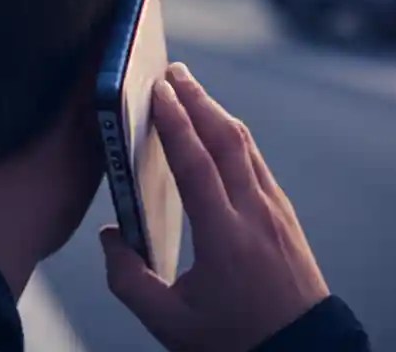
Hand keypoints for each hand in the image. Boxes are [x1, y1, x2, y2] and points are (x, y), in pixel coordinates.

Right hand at [100, 62, 329, 351]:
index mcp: (224, 237)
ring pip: (245, 147)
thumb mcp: (169, 323)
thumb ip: (128, 278)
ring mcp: (275, 212)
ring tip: (190, 89)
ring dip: (216, 112)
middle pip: (226, 141)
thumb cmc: (233, 341)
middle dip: (197, 100)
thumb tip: (111, 235)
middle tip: (171, 71)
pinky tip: (218, 131)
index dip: (175, 123)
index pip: (196, 165)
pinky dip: (232, 137)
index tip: (157, 90)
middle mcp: (254, 214)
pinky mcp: (284, 216)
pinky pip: (256, 162)